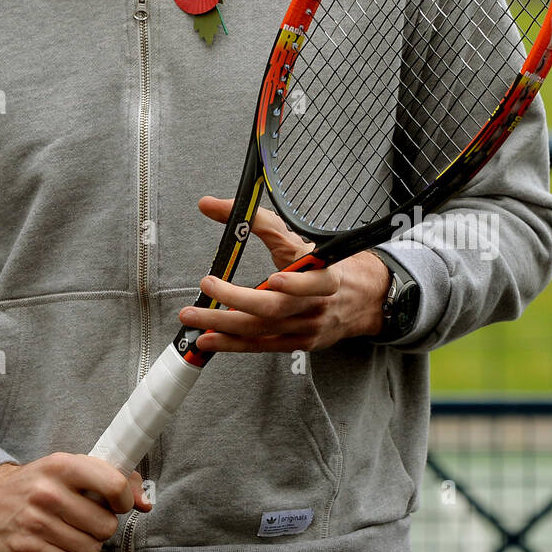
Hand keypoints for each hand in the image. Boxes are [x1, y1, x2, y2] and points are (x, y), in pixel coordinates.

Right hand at [0, 453, 151, 551]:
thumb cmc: (38, 483)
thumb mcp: (70, 469)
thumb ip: (110, 478)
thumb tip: (145, 502)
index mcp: (63, 465)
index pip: (113, 484)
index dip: (124, 499)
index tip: (118, 503)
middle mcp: (49, 492)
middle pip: (105, 525)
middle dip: (102, 527)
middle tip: (88, 520)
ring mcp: (36, 521)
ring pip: (91, 549)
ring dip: (88, 546)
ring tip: (72, 533)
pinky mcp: (27, 548)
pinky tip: (62, 547)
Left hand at [180, 196, 390, 351]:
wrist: (358, 300)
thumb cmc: (319, 263)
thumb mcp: (296, 239)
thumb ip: (256, 221)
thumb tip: (208, 204)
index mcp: (325, 275)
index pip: (316, 282)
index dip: (297, 283)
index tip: (275, 279)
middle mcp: (316, 305)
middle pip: (275, 308)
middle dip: (236, 300)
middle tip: (206, 286)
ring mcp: (306, 329)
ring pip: (262, 330)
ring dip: (223, 326)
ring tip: (193, 317)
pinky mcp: (297, 344)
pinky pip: (260, 347)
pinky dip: (232, 344)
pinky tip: (208, 338)